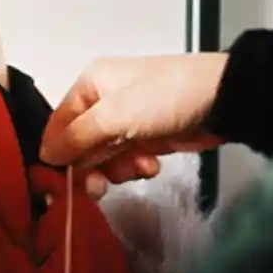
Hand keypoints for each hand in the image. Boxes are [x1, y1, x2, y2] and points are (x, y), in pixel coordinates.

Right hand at [40, 53, 228, 197]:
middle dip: (90, 167)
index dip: (58, 154)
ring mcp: (126, 120)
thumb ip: (74, 139)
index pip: (58, 125)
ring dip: (116, 170)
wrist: (226, 100)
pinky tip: (151, 164)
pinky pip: (126, 160)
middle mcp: (103, 101)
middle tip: (98, 187)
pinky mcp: (146, 137)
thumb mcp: (113, 116)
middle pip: (79, 145)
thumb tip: (46, 156)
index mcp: (89, 85)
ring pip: (102, 157)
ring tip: (138, 167)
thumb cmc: (164, 99)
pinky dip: (135, 167)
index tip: (63, 179)